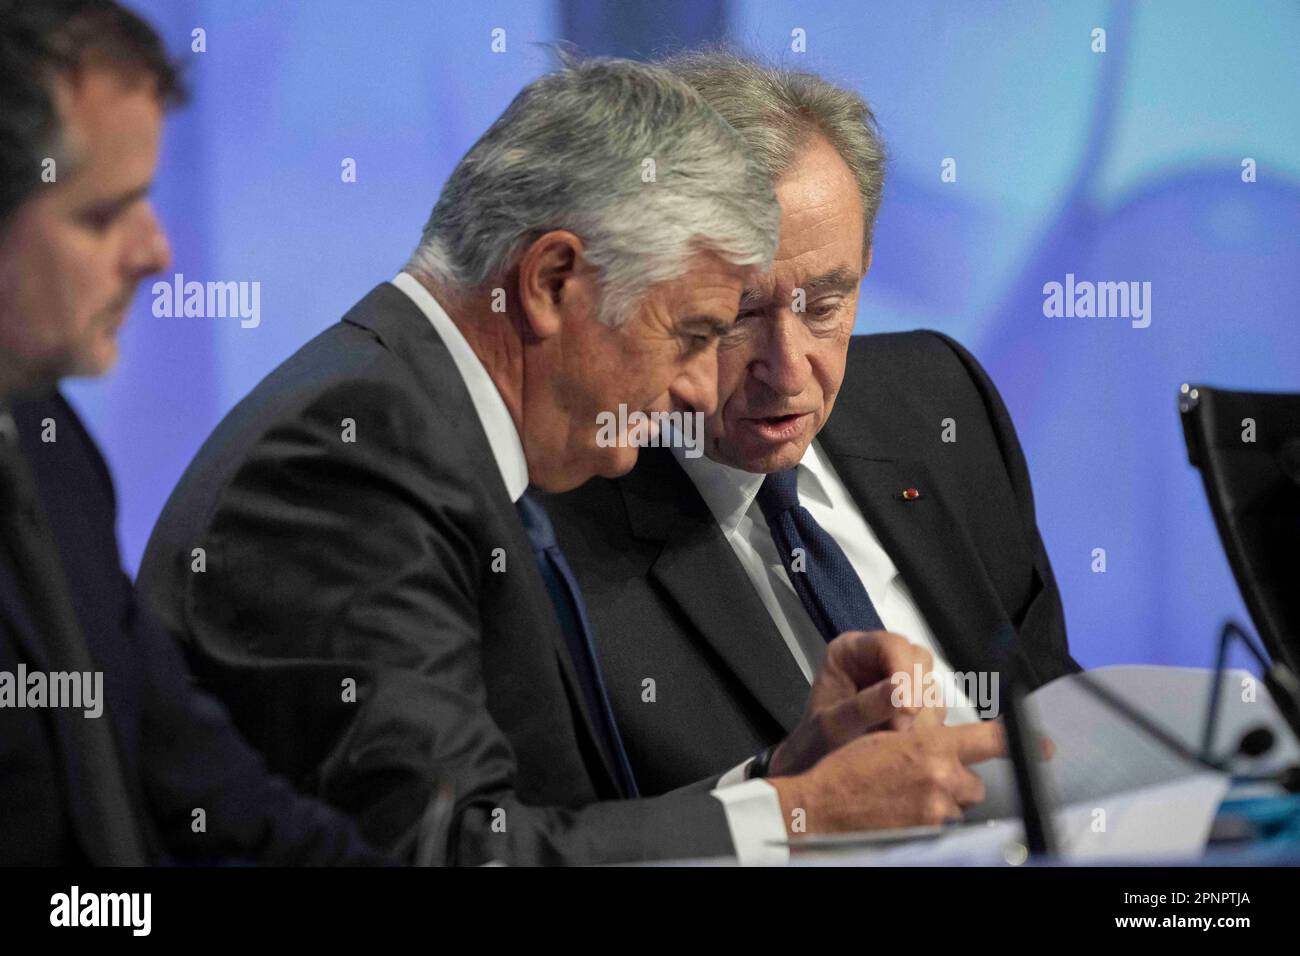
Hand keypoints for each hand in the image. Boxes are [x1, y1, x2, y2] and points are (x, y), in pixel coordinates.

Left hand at [768, 630, 945, 776]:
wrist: (820, 770)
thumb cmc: (816, 745)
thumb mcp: (833, 727)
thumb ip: (865, 707)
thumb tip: (902, 692)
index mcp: (851, 651)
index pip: (890, 645)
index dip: (904, 671)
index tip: (908, 708)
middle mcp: (878, 659)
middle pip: (918, 661)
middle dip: (914, 698)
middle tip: (899, 730)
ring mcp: (899, 681)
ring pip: (931, 687)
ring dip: (920, 717)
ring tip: (892, 740)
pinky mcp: (914, 704)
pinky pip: (936, 711)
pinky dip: (926, 729)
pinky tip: (902, 744)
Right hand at [770, 721, 1009, 835]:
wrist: (820, 806)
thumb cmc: (846, 770)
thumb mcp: (885, 737)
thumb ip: (924, 739)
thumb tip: (951, 744)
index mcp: (930, 745)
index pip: (992, 739)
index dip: (1023, 741)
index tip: (1045, 745)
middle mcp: (941, 778)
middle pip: (973, 782)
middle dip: (955, 780)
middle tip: (922, 777)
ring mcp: (937, 811)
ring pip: (958, 806)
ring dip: (942, 802)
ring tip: (905, 797)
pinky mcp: (928, 834)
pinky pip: (943, 826)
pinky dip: (929, 821)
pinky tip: (902, 813)